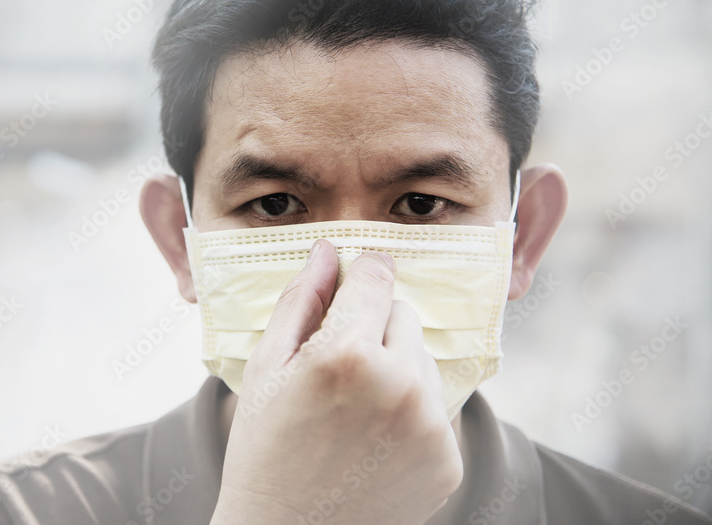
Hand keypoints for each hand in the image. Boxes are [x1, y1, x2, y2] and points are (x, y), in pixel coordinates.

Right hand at [211, 239, 462, 524]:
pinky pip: (435, 407)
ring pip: (422, 360)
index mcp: (347, 355)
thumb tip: (327, 251)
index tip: (357, 275)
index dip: (363, 272)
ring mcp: (430, 427)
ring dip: (396, 367)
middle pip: (404, 315)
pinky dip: (410, 413)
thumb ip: (299, 302)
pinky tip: (373, 440)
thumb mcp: (266, 368)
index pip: (377, 278)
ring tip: (353, 407)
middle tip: (338, 365)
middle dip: (375, 326)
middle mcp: (399, 385)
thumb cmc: (264, 449)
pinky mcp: (448, 460)